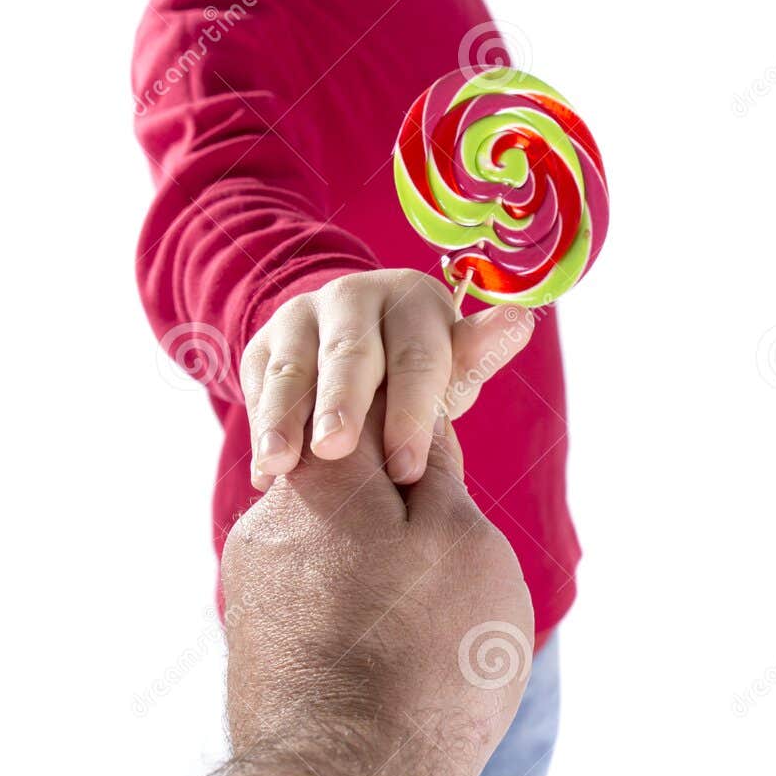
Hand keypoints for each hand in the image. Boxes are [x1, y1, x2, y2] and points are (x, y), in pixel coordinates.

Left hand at [220, 399, 534, 775]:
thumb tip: (417, 428)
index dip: (429, 384)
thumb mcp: (460, 542)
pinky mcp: (256, 645)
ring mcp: (255, 586)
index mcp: (326, 475)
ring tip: (437, 629)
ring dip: (388, 562)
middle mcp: (273, 520)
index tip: (473, 370)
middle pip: (353, 474)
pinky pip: (322, 599)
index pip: (376, 392)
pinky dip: (363, 611)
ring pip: (340, 544)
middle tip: (464, 556)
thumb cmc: (423, 655)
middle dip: (410, 497)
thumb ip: (436, 473)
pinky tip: (399, 663)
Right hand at [241, 269, 534, 489]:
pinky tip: (263, 476)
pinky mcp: (262, 344)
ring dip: (283, 419)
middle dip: (340, 404)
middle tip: (335, 451)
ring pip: (292, 369)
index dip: (412, 414)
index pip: (416, 359)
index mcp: (412, 302)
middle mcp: (354, 299)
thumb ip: (477, 354)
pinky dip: (259, 430)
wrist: (351, 341)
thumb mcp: (450, 362)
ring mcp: (302, 318)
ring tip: (278, 466)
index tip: (407, 471)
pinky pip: (257, 387)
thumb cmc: (417, 368)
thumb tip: (519, 322)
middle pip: (349, 355)